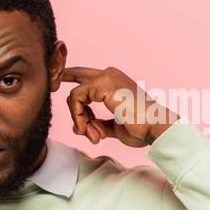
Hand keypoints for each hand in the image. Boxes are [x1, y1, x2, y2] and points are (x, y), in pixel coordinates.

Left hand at [61, 66, 178, 147]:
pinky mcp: (101, 84)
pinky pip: (76, 99)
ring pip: (74, 95)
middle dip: (64, 77)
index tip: (62, 84)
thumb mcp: (114, 126)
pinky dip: (78, 116)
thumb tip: (79, 127)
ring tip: (94, 135)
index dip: (74, 79)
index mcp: (115, 82)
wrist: (154, 127)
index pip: (88, 77)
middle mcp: (109, 74)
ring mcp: (105, 77)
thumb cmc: (140, 128)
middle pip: (78, 74)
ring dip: (79, 119)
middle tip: (55, 81)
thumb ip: (97, 124)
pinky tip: (88, 129)